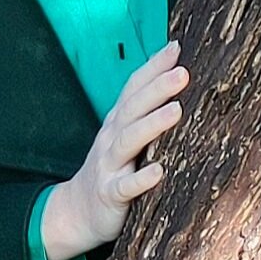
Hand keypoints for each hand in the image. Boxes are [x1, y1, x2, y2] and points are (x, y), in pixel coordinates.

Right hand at [43, 40, 188, 259]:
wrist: (78, 212)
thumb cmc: (113, 169)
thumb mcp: (125, 137)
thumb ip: (146, 114)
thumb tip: (177, 83)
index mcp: (118, 122)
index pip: (133, 88)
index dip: (152, 67)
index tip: (176, 47)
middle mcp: (112, 138)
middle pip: (133, 108)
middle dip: (157, 88)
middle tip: (182, 72)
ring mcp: (109, 165)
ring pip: (129, 141)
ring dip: (152, 124)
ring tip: (176, 111)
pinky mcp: (110, 194)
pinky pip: (125, 186)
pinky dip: (141, 179)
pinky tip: (159, 171)